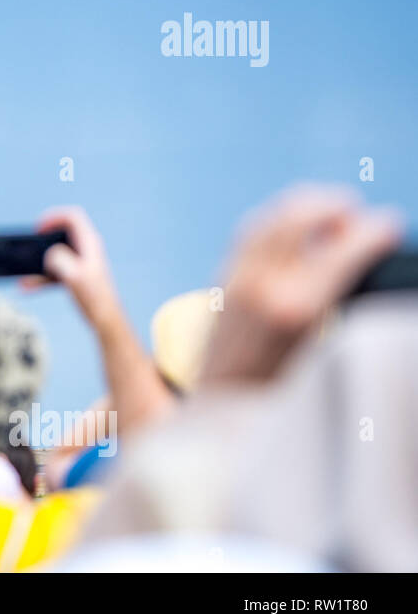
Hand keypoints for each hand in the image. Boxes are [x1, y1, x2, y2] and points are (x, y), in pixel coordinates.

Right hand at [21, 206, 122, 333]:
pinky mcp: (76, 275)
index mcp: (89, 243)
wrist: (105, 318)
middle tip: (31, 246)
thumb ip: (59, 258)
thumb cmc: (94, 296)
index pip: (72, 217)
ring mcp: (81, 262)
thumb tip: (50, 254)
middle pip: (62, 234)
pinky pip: (55, 270)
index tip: (38, 229)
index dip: (54, 217)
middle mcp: (86, 249)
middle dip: (43, 240)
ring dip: (39, 262)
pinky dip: (42, 277)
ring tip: (24, 274)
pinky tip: (28, 287)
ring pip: (55, 254)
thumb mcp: (73, 275)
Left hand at [203, 185, 401, 382]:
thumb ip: (343, 304)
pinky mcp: (222, 281)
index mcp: (296, 308)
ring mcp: (237, 279)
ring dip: (305, 205)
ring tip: (334, 214)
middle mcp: (262, 286)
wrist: (222, 409)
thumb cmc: (283, 393)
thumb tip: (368, 264)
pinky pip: (251, 231)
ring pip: (273, 216)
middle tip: (358, 212)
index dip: (375, 229)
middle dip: (335, 204)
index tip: (392, 223)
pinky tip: (298, 228)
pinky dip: (278, 219)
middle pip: (300, 214)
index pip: (344, 247)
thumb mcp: (326, 356)